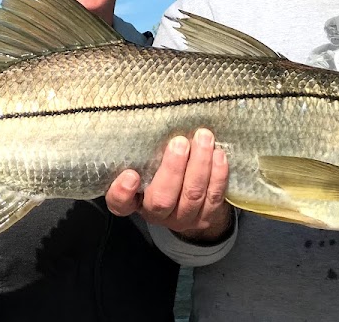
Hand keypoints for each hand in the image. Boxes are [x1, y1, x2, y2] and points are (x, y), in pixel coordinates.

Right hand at [105, 128, 232, 241]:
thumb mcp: (149, 166)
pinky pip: (214, 197)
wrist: (194, 203)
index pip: (120, 204)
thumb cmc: (164, 174)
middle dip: (173, 169)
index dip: (122, 193)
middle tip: (180, 142)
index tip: (130, 175)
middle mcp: (157, 213)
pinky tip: (218, 155)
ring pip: (192, 195)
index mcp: (135, 201)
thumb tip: (152, 119)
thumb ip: (145, 153)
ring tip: (203, 138)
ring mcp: (184, 218)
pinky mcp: (207, 216)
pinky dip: (218, 174)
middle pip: (162, 199)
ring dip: (200, 165)